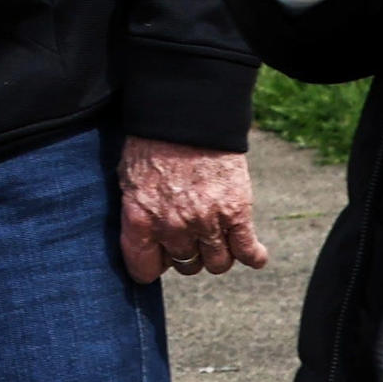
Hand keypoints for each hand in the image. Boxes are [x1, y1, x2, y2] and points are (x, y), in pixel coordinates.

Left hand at [116, 136, 268, 279]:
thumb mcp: (129, 178)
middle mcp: (172, 227)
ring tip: (217, 236)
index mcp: (140, 219)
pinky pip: (248, 252)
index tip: (159, 257)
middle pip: (185, 265)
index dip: (152, 264)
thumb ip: (137, 213)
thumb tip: (145, 241)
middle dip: (188, 252)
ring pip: (217, 264)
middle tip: (191, 233)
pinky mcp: (237, 212)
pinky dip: (253, 255)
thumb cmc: (154, 141)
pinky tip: (253, 252)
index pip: (143, 269)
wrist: (188, 112)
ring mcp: (206, 222)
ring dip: (217, 253)